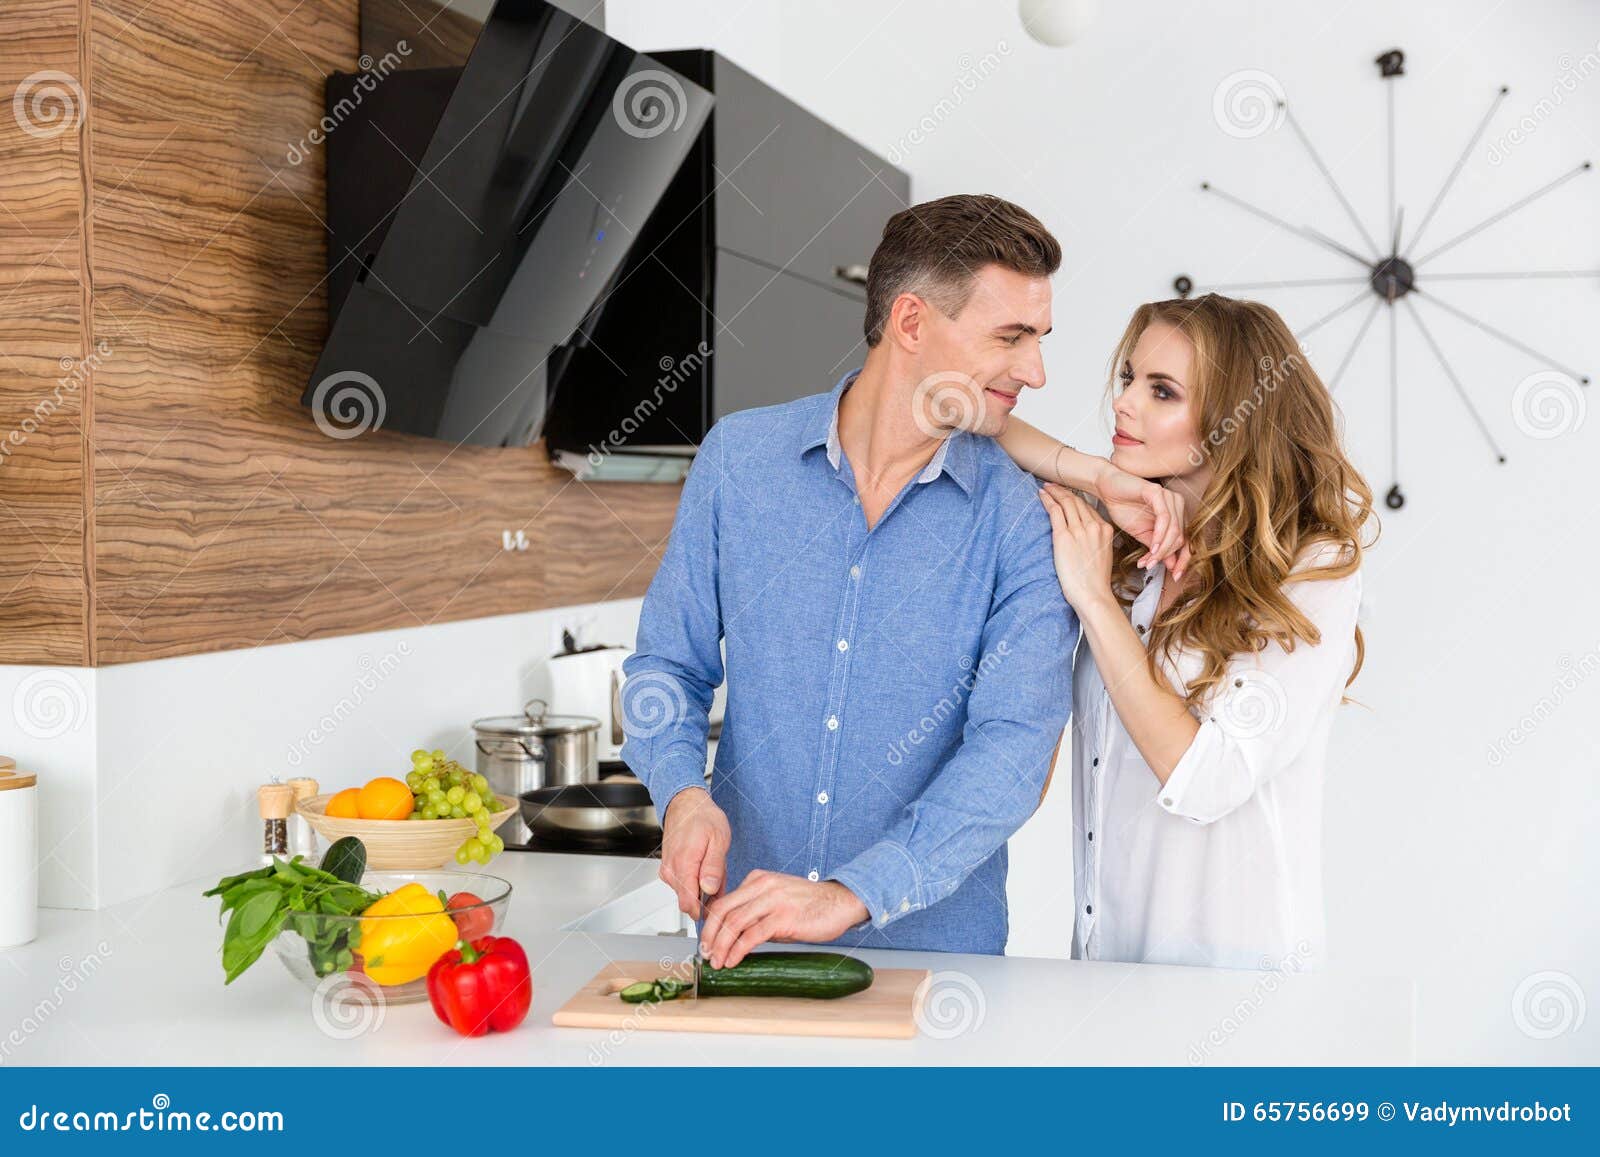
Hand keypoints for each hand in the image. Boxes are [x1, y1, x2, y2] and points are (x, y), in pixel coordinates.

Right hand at [659, 787, 729, 918]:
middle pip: (690, 901)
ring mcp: (668, 871)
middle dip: (708, 895)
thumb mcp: (718, 839)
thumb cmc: (703, 818)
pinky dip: (697, 879)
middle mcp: (671, 871)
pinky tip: (706, 864)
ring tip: (714, 864)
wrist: (685, 804)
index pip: (688, 904)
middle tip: (722, 874)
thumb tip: (709, 890)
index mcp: (684, 864)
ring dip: (704, 886)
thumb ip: (714, 867)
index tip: (719, 906)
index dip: (705, 911)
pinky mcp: (668, 870)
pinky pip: (684, 884)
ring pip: (688, 893)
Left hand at [699, 871, 868, 969]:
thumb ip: (757, 912)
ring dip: (722, 945)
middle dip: (710, 935)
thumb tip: (736, 936)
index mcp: (758, 879)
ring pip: (735, 922)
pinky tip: (734, 960)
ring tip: (717, 961)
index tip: (707, 941)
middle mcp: (763, 885)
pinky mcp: (784, 916)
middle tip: (706, 953)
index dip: (711, 924)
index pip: (725, 901)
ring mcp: (773, 900)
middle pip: (724, 910)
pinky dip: (738, 949)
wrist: (841, 902)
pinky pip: (753, 934)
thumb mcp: (778, 901)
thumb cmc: (812, 905)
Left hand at [1039, 484, 1117, 611]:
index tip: (1067, 494)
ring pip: (1066, 502)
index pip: (1089, 508)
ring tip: (1046, 486)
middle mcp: (1094, 526)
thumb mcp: (1101, 556)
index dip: (1076, 498)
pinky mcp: (1064, 536)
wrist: (1093, 594)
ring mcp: (1079, 530)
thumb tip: (1083, 539)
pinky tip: (1041, 494)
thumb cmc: (1095, 582)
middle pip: (1077, 501)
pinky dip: (1048, 500)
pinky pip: (1055, 511)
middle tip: (1054, 485)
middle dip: (1064, 491)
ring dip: (1055, 491)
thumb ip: (1094, 542)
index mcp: (1105, 530)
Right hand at [1091, 460, 1189, 579]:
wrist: (1106, 489)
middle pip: (1180, 538)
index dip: (1183, 560)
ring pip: (1174, 531)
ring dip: (1162, 550)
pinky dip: (1159, 536)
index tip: (1176, 576)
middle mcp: (1177, 504)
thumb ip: (1158, 548)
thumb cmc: (1123, 508)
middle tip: (1150, 566)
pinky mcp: (1158, 492)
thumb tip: (1172, 566)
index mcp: (1176, 514)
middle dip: (1165, 556)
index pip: (1186, 540)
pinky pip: (1164, 518)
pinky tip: (1151, 547)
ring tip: (1148, 560)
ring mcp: (1169, 497)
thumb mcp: (1142, 534)